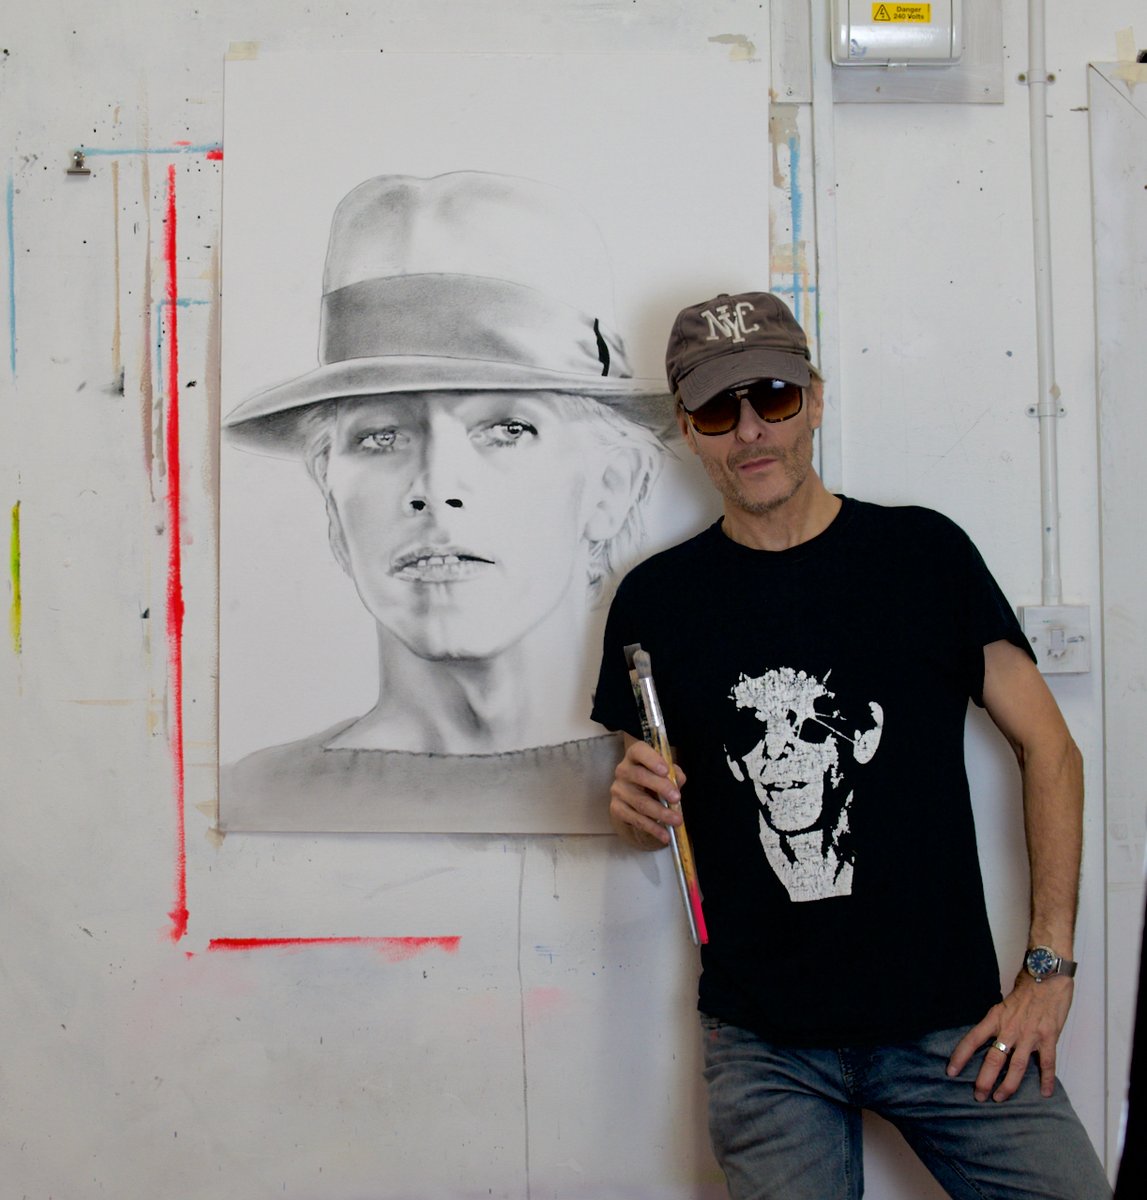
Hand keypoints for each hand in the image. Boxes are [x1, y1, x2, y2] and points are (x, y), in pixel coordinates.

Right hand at [609, 736, 685, 850]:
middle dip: (660, 788)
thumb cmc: (654, 779)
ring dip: (660, 812)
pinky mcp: (616, 808)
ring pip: (640, 802)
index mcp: (634, 756)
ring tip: (676, 820)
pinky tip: (665, 835)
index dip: (652, 760)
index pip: (640, 752)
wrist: (635, 796)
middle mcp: (623, 770)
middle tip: (677, 798)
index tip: (666, 770)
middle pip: (640, 777)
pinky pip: (635, 820)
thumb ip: (673, 774)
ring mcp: (618, 790)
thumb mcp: (665, 773)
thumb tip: (678, 781)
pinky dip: (652, 828)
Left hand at [946, 973, 1074, 1100]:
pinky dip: (1046, 1080)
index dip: (960, 1057)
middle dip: (984, 1080)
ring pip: (1017, 1067)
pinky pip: (1047, 1064)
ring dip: (1009, 1086)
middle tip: (978, 1096)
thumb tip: (988, 1040)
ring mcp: (1030, 1035)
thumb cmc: (1026, 989)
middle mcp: (1010, 1028)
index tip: (951, 1072)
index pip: (973, 1040)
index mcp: (995, 1018)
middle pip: (994, 1059)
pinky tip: (1044, 1093)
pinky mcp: (1048, 1038)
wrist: (1047, 976)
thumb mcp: (1003, 1004)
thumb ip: (997, 1023)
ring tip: (1000, 1098)